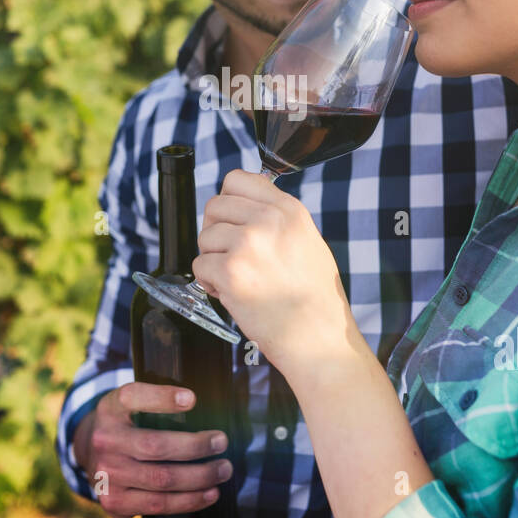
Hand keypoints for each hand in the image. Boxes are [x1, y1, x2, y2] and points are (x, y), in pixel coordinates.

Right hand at [78, 382, 230, 517]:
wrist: (90, 453)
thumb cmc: (126, 423)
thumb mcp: (130, 402)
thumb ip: (156, 400)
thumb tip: (199, 404)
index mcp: (110, 409)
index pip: (132, 397)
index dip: (162, 398)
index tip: (192, 399)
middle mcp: (105, 441)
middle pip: (155, 446)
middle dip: (196, 446)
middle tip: (221, 442)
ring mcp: (107, 475)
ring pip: (162, 480)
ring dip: (200, 476)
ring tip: (223, 469)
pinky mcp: (114, 502)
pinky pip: (158, 505)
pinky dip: (189, 501)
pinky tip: (209, 493)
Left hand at [192, 169, 355, 372]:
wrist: (319, 339)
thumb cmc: (314, 298)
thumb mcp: (308, 241)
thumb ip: (277, 219)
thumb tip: (243, 208)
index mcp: (288, 210)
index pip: (237, 179)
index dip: (228, 201)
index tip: (233, 221)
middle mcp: (268, 220)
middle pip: (213, 206)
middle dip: (215, 231)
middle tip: (230, 255)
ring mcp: (247, 244)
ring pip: (204, 237)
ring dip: (212, 259)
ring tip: (237, 279)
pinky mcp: (230, 272)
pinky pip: (199, 266)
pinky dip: (208, 283)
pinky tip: (232, 294)